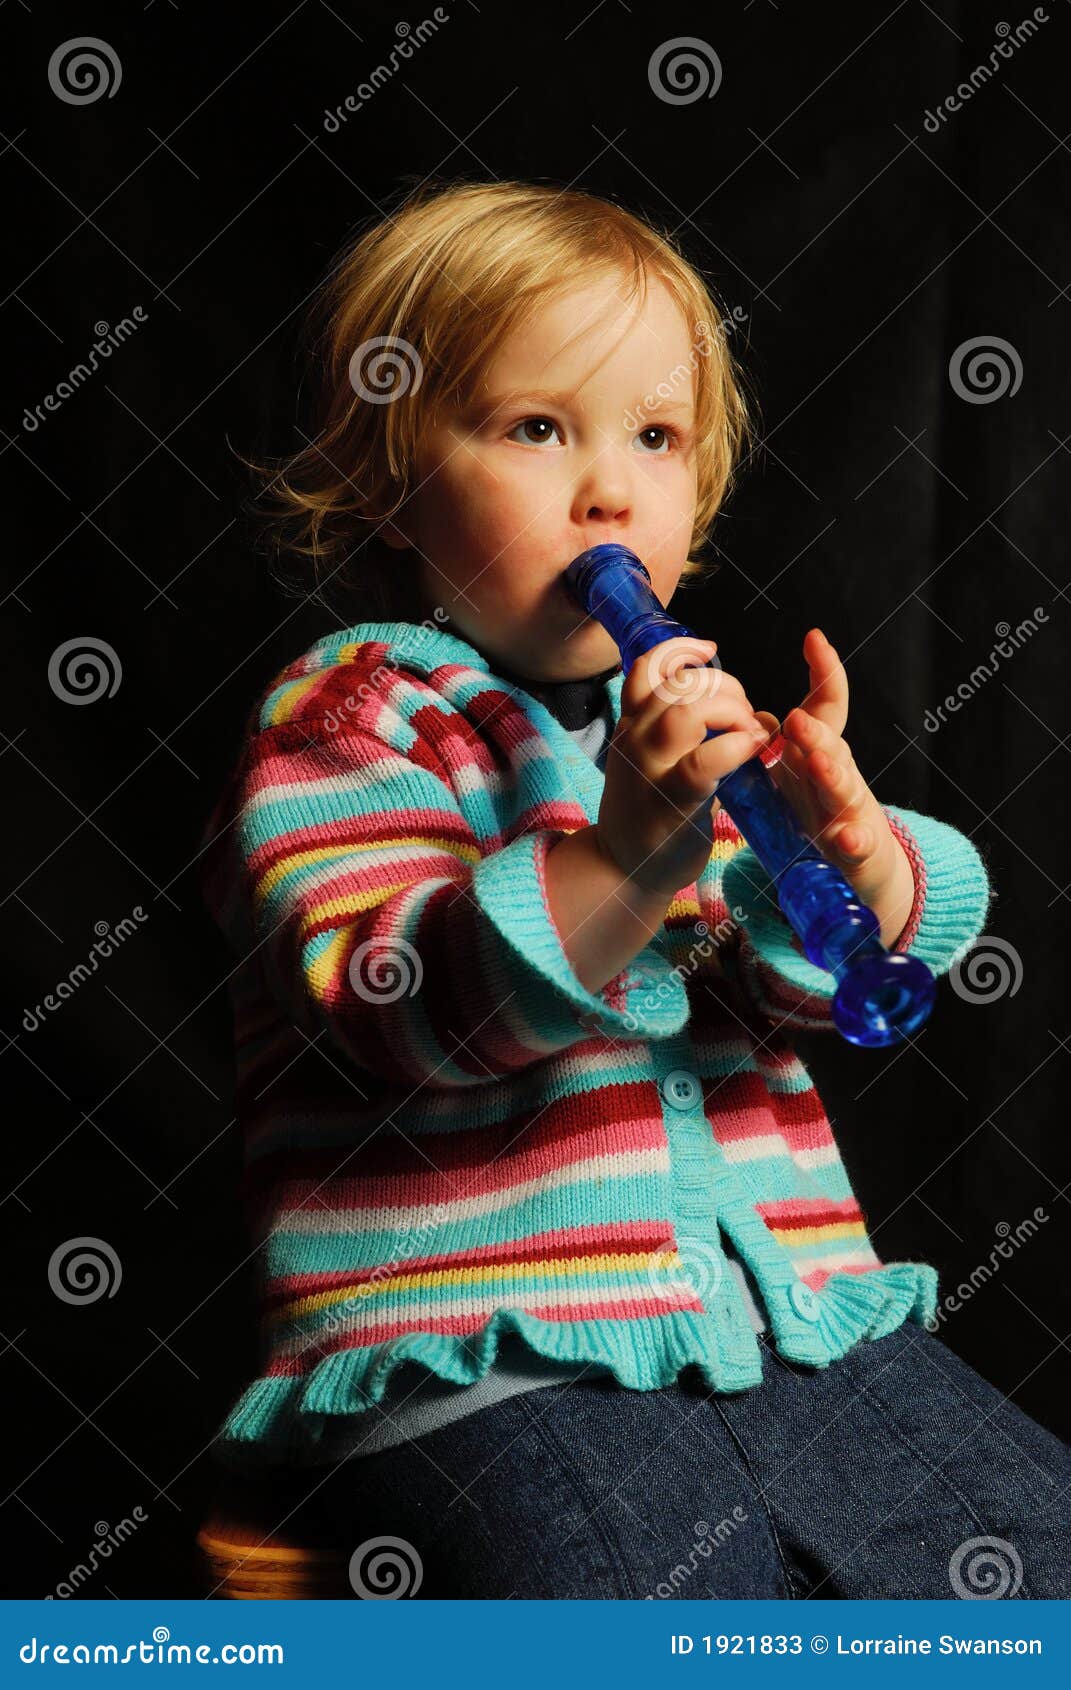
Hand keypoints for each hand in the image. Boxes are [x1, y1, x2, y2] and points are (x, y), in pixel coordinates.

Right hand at [596, 635, 768, 899]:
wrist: (625, 871)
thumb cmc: (653, 815)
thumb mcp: (653, 761)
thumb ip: (683, 730)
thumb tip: (745, 707)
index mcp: (631, 725)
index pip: (645, 667)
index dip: (679, 649)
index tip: (709, 650)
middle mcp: (634, 739)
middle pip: (677, 684)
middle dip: (723, 686)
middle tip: (744, 713)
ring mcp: (649, 769)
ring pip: (687, 711)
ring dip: (729, 711)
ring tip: (748, 732)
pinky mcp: (672, 800)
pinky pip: (705, 759)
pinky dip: (736, 745)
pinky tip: (751, 750)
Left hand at [752, 629, 914, 946]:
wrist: (861, 863)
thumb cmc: (818, 808)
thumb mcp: (794, 771)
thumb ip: (774, 741)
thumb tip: (749, 711)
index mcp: (819, 752)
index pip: (825, 707)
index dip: (824, 673)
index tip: (814, 638)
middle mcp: (839, 774)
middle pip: (830, 743)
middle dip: (813, 730)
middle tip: (795, 718)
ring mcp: (850, 811)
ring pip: (844, 788)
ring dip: (833, 774)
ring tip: (820, 763)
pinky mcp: (857, 849)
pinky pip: (856, 845)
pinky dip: (853, 841)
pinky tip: (848, 841)